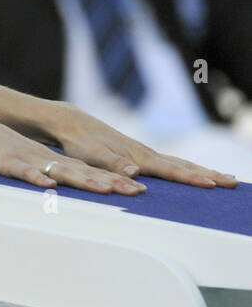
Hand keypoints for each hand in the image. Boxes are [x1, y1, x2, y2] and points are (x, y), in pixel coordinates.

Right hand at [0, 110, 148, 194]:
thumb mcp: (28, 162)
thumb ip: (48, 172)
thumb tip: (66, 188)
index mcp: (53, 160)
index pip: (90, 171)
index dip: (115, 180)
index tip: (141, 190)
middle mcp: (46, 159)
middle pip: (83, 172)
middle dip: (111, 182)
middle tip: (137, 192)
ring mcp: (28, 160)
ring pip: (60, 171)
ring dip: (83, 180)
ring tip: (105, 189)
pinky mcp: (7, 163)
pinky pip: (24, 172)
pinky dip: (37, 178)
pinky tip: (48, 185)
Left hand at [46, 102, 238, 188]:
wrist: (72, 122)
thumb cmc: (80, 141)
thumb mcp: (92, 154)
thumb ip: (113, 164)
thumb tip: (136, 174)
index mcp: (138, 156)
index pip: (170, 170)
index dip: (191, 178)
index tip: (212, 184)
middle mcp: (145, 154)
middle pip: (183, 166)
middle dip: (208, 174)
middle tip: (234, 183)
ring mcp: (144, 153)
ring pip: (180, 164)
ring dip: (203, 171)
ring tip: (225, 179)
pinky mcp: (139, 155)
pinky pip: (170, 164)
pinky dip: (187, 170)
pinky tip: (195, 175)